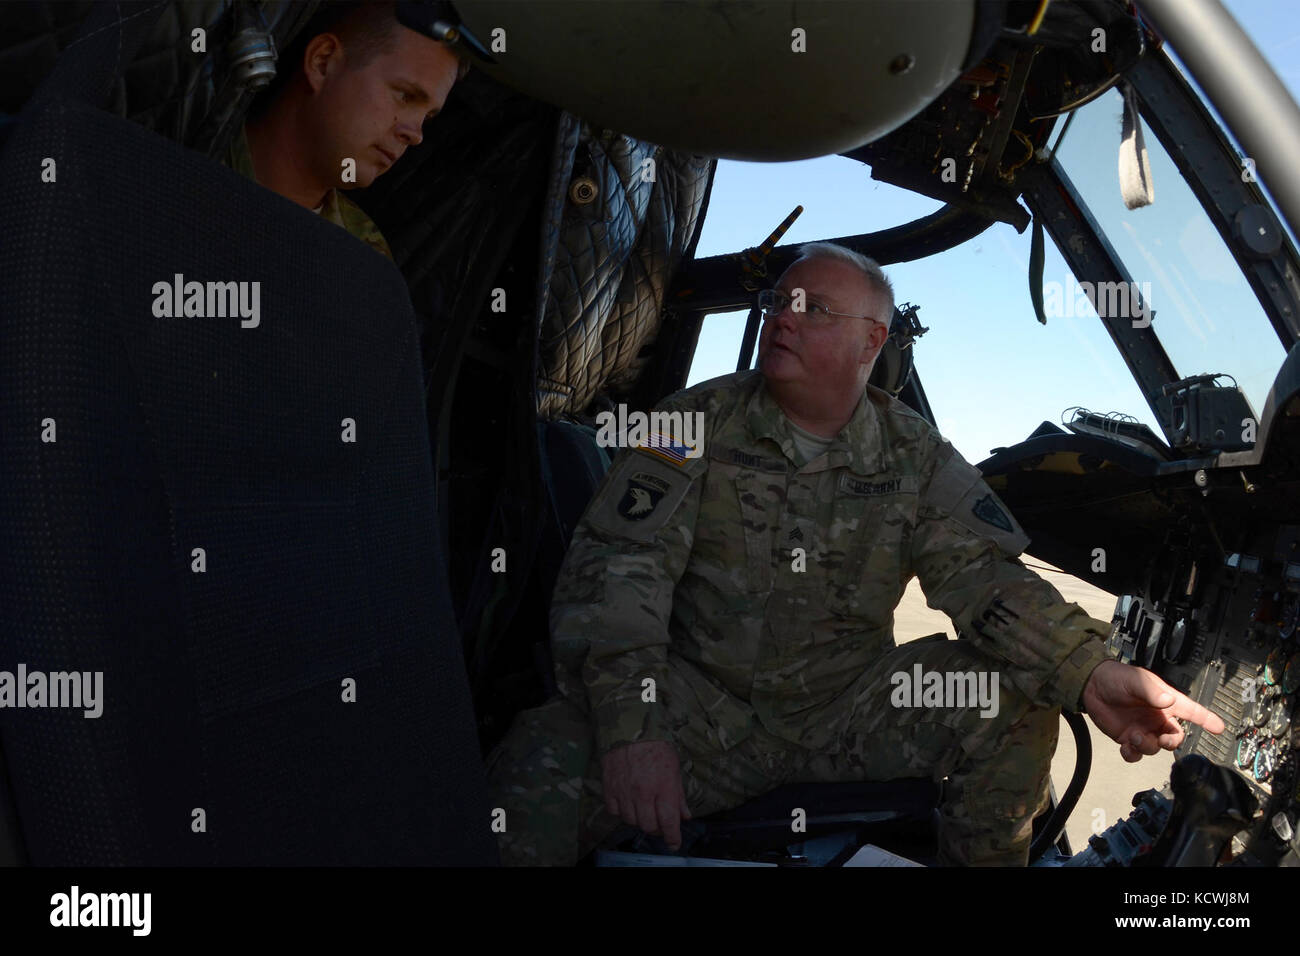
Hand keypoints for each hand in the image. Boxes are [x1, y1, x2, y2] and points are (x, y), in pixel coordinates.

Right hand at [601, 739, 691, 849]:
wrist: (631, 729)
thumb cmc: (656, 747)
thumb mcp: (674, 769)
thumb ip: (679, 795)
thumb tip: (684, 815)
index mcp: (663, 787)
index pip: (668, 822)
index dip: (672, 837)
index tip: (674, 843)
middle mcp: (643, 792)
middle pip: (648, 826)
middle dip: (656, 829)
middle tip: (659, 822)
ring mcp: (624, 791)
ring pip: (631, 821)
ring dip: (639, 820)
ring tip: (643, 809)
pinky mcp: (609, 787)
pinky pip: (614, 811)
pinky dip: (622, 812)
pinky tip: (628, 803)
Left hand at [1082, 659, 1225, 761]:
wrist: (1091, 685)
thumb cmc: (1117, 677)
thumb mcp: (1136, 680)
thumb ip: (1152, 692)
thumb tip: (1168, 700)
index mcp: (1166, 702)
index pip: (1191, 711)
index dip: (1206, 719)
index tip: (1220, 728)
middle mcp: (1157, 718)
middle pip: (1175, 737)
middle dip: (1171, 742)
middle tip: (1162, 739)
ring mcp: (1143, 729)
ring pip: (1156, 748)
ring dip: (1149, 747)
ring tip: (1136, 737)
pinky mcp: (1127, 738)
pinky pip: (1136, 754)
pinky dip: (1133, 755)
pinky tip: (1127, 748)